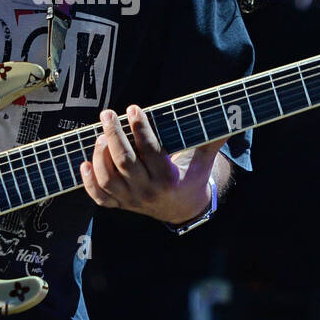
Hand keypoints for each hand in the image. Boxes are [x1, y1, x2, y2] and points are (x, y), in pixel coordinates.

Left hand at [80, 106, 222, 223]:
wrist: (182, 210)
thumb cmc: (191, 177)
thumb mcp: (203, 160)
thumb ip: (212, 139)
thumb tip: (234, 117)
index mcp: (168, 179)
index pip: (151, 151)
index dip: (141, 129)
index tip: (134, 109)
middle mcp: (148, 191)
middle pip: (124, 163)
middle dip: (113, 136)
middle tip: (108, 114)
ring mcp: (131, 200)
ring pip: (108, 179)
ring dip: (99, 156)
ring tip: (100, 135)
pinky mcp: (120, 205)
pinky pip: (99, 197)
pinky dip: (88, 182)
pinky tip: (84, 162)